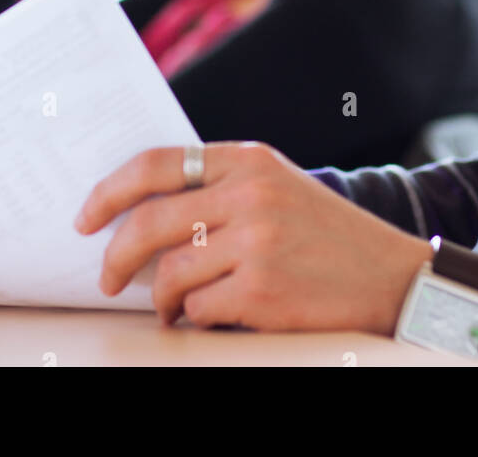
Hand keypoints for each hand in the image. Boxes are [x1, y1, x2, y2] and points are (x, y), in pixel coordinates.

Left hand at [73, 141, 432, 333]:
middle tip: (104, 277)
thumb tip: (140, 210)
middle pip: (149, 221)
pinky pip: (198, 308)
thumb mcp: (276, 185)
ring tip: (169, 308)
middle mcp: (249, 194)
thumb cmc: (324, 233)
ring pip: (169, 272)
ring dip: (159, 299)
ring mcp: (255, 243)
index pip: (157, 164)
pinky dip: (194, 318)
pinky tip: (210, 315)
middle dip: (115, 256)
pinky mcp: (262, 290)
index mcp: (248, 159)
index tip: (85, 217)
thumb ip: (219, 185)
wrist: (391, 275)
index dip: (110, 191)